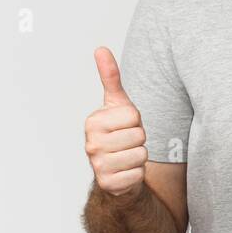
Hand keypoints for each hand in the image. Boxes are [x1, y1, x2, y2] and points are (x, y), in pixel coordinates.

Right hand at [84, 47, 146, 196]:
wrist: (115, 170)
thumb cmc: (119, 132)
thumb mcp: (117, 104)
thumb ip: (110, 77)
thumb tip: (101, 48)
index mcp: (93, 121)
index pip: (134, 115)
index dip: (136, 121)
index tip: (125, 125)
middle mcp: (91, 144)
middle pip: (139, 135)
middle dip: (139, 139)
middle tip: (127, 142)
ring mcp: (97, 165)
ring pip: (141, 155)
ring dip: (140, 156)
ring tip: (127, 155)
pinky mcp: (108, 184)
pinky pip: (139, 174)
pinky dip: (137, 173)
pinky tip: (126, 171)